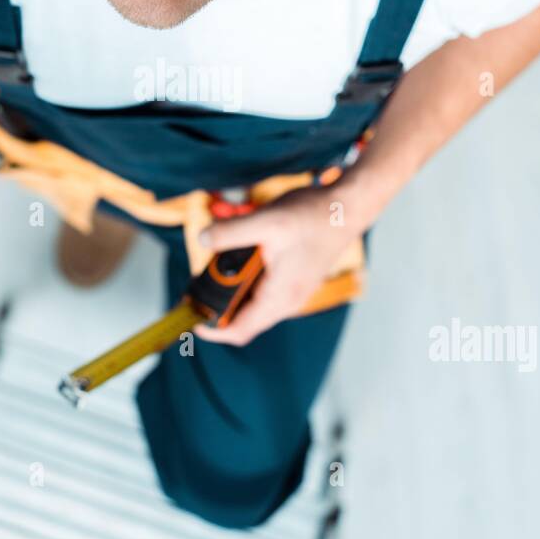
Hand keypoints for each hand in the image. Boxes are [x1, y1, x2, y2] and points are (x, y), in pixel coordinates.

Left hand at [194, 181, 366, 345]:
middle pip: (243, 317)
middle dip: (219, 300)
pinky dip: (248, 276)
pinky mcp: (295, 280)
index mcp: (279, 297)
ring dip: (234, 285)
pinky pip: (264, 289)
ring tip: (222, 258)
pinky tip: (245, 250)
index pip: (239, 330)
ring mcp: (293, 292)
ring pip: (253, 302)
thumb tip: (202, 239)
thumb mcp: (267, 220)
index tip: (192, 316)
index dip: (212, 329)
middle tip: (202, 276)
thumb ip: (231, 232)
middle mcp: (287, 301)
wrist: (347, 208)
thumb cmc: (314, 216)